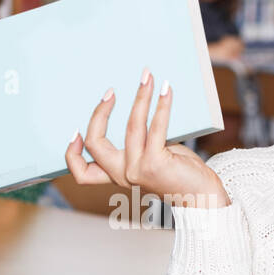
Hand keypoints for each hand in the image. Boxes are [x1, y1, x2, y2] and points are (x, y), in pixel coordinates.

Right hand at [65, 69, 230, 208]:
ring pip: (131, 126)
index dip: (72, 154)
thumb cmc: (176, 173)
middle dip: (99, 113)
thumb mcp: (150, 157)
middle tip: (110, 92)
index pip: (82, 173)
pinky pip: (155, 127)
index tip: (75, 131)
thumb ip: (138, 141)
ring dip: (140, 97)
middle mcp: (123, 175)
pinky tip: (165, 90)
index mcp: (117, 176)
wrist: (202, 196)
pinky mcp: (155, 163)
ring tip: (147, 78)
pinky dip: (161, 105)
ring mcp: (138, 170)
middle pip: (96, 144)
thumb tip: (138, 103)